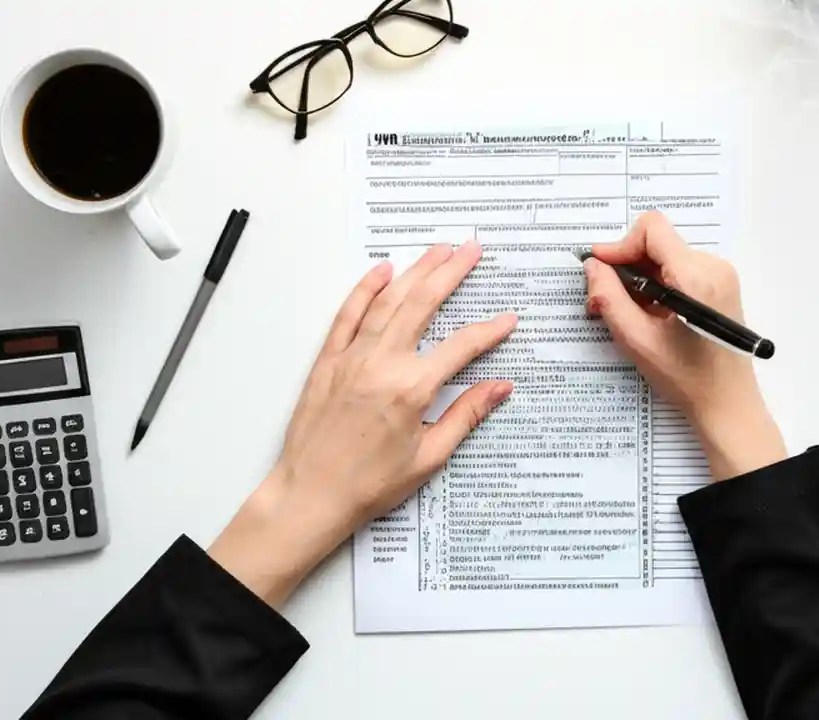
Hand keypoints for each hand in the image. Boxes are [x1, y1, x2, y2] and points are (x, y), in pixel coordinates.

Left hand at [210, 241, 516, 606]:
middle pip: (423, 304)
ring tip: (437, 250)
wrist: (311, 494)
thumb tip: (499, 388)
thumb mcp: (429, 457)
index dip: (489, 330)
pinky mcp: (328, 360)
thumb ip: (466, 415)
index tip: (507, 319)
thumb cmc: (368, 484)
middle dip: (450, 272)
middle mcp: (381, 364)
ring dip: (415, 271)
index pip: (461, 347)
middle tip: (471, 249)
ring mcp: (352, 358)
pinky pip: (348, 314)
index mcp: (411, 389)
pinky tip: (382, 271)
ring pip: (388, 301)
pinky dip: (365, 289)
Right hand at [583, 211, 784, 479]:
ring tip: (625, 313)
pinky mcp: (721, 287)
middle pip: (657, 243)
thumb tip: (593, 266)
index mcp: (696, 276)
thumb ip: (609, 297)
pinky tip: (648, 315)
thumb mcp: (637, 339)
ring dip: (639, 279)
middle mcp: (713, 267)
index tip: (599, 270)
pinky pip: (680, 271)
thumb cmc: (686, 378)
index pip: (651, 229)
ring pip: (666, 257)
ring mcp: (721, 276)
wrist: (728, 404)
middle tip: (603, 300)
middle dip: (625, 267)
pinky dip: (657, 286)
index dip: (619, 246)